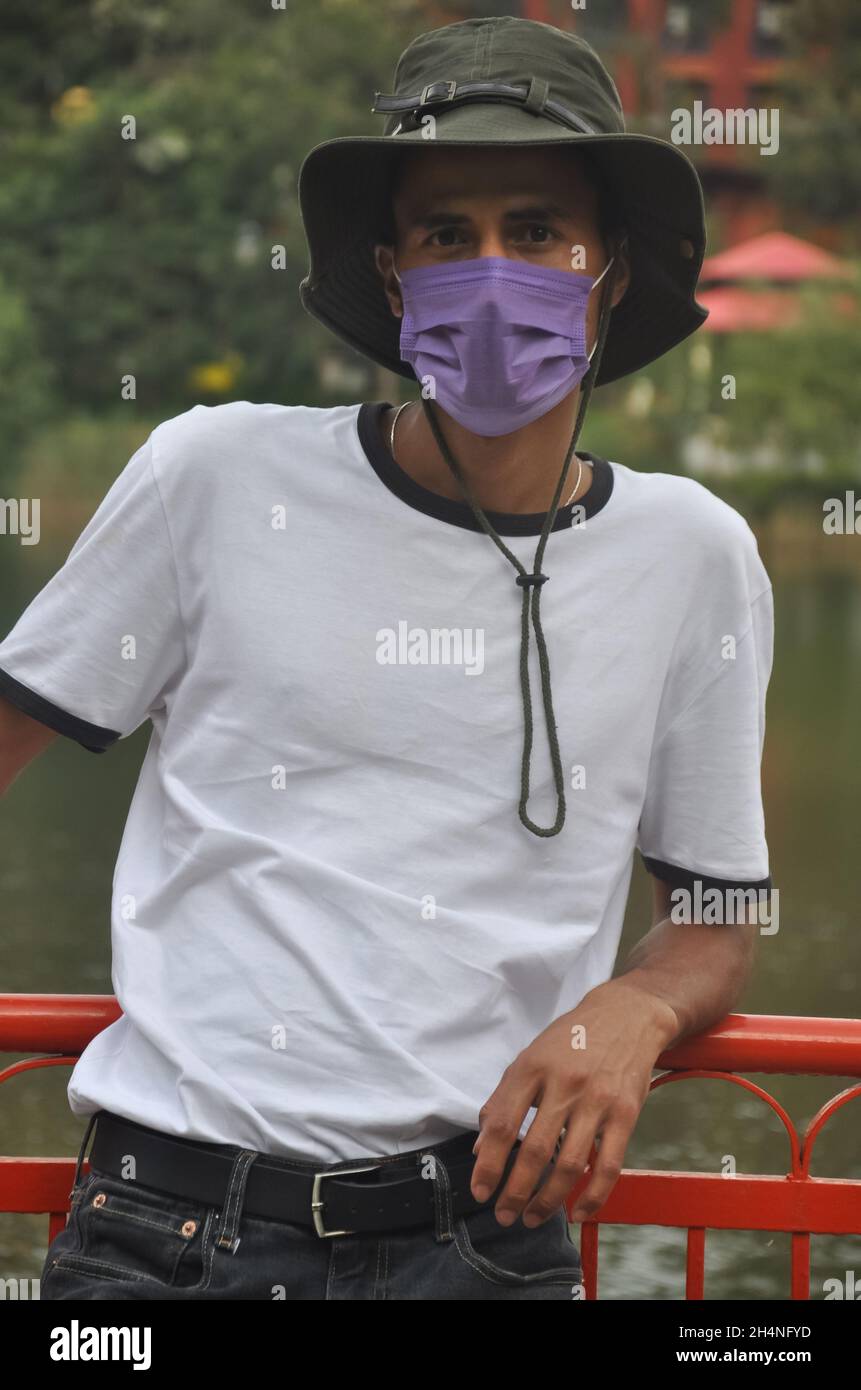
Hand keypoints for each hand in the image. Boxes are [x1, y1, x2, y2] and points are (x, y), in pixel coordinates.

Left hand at [469, 978, 678, 1228]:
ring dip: (547, 1200)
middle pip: (534, 1151)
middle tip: (504, 1216)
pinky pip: (608, 1166)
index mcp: (532, 1067)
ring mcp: (597, 1099)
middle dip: (514, 1192)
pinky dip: (593, 1197)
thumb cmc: (570, 1040)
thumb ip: (503, 1100)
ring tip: (532, 1217)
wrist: (626, 1015)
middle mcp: (564, 1083)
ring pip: (569, 1164)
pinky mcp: (626, 1113)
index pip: (503, 1124)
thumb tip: (481, 1149)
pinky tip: (577, 1212)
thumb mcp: (529, 1057)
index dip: (488, 1164)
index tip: (480, 1191)